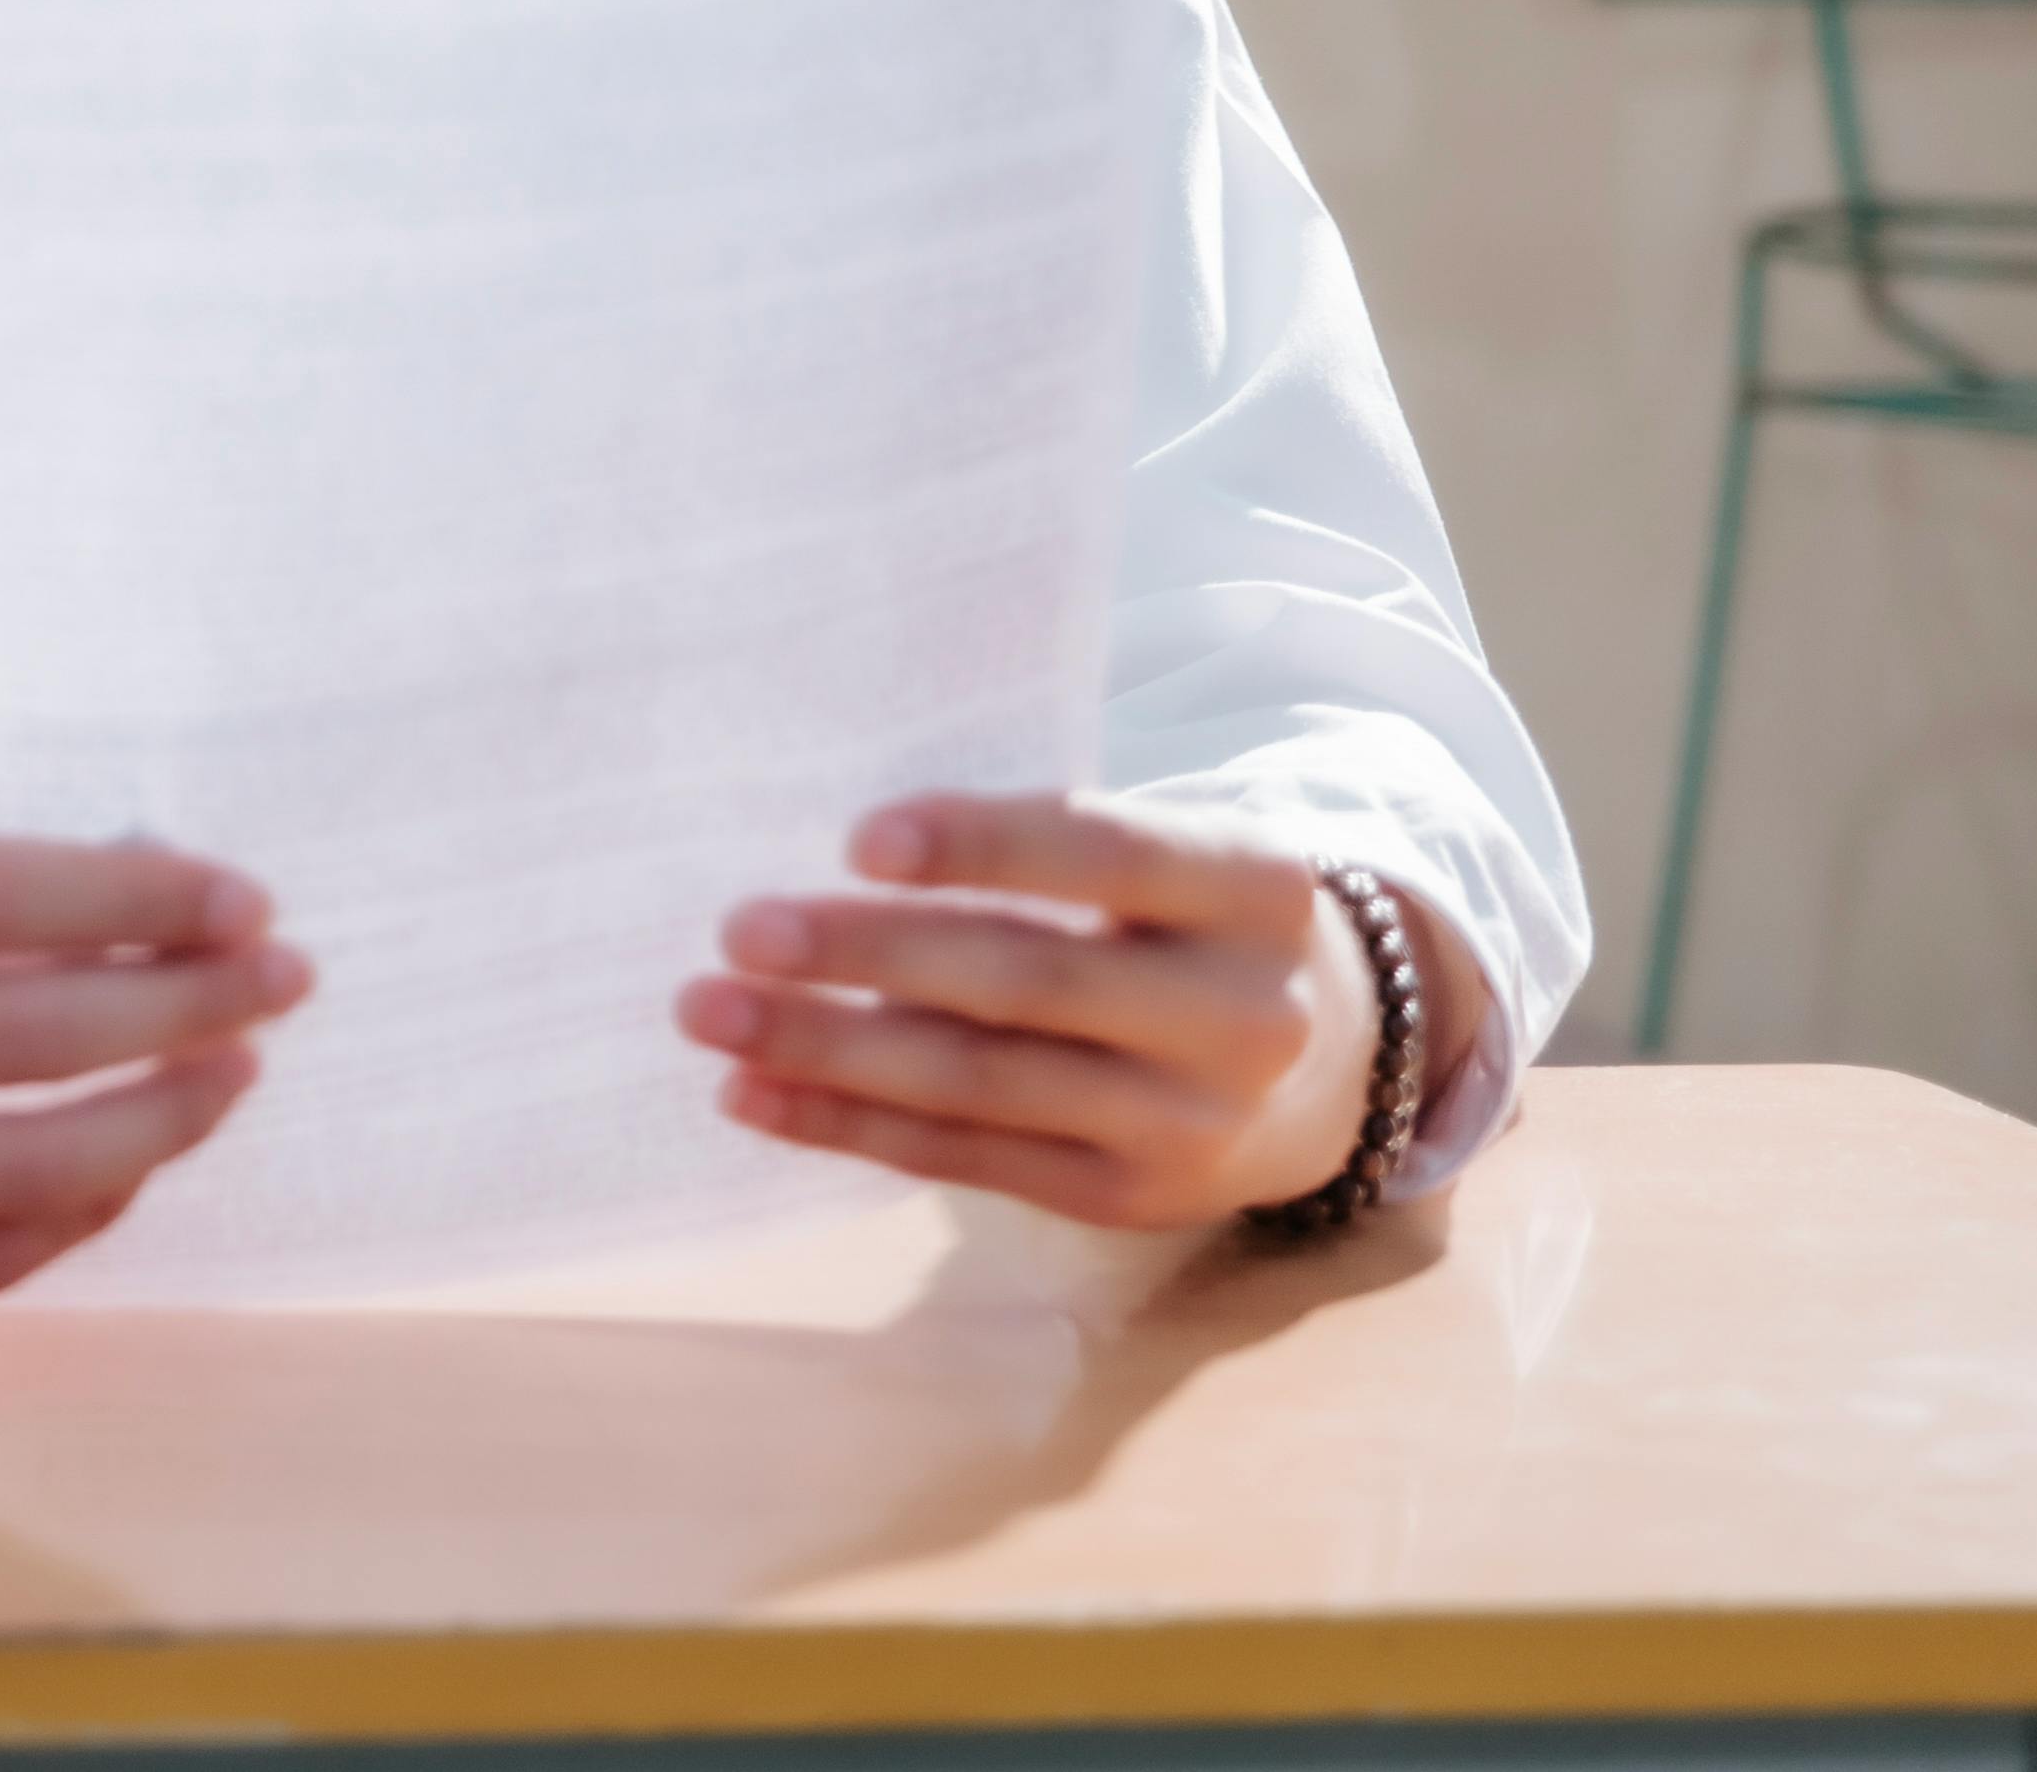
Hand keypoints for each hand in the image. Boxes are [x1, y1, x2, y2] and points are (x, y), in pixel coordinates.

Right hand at [0, 812, 308, 1307]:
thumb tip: (168, 897)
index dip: (132, 901)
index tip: (248, 902)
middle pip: (18, 1036)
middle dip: (182, 1006)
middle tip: (282, 980)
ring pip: (18, 1169)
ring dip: (161, 1119)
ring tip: (235, 1069)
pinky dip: (85, 1207)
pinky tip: (141, 1151)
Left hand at [680, 792, 1434, 1229]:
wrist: (1325, 1065)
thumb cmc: (1181, 919)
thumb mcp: (1166, 857)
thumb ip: (1041, 845)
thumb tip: (825, 851)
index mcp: (1253, 885)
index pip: (1107, 852)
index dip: (982, 844)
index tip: (856, 839)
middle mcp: (1242, 1013)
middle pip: (1028, 980)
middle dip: (870, 956)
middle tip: (740, 929)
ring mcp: (1192, 1120)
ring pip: (984, 1082)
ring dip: (830, 1051)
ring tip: (712, 1012)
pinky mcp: (1132, 1197)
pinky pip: (969, 1158)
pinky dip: (848, 1127)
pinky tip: (754, 1093)